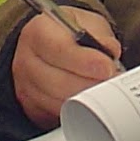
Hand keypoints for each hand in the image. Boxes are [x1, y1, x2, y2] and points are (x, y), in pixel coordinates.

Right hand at [12, 8, 122, 128]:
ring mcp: (26, 87)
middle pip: (59, 82)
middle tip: (113, 83)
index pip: (59, 50)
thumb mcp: (87, 23)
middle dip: (91, 85)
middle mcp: (26, 60)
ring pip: (59, 103)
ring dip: (87, 101)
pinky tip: (90, 101)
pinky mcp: (31, 108)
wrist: (52, 45)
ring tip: (105, 91)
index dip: (86, 61)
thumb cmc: (71, 35)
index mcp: (37, 33)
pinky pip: (56, 117)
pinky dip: (77, 112)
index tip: (107, 68)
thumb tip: (110, 51)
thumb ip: (99, 36)